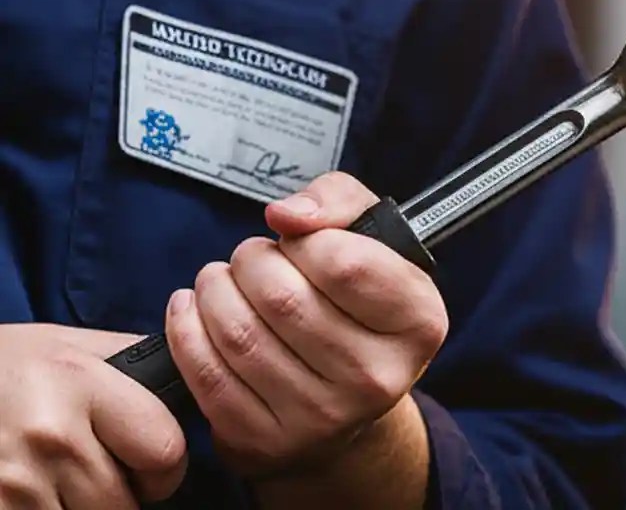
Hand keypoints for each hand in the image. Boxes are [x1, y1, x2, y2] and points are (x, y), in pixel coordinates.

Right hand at [0, 323, 186, 508]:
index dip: (165, 464)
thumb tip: (195, 377)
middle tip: (100, 475)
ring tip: (63, 483)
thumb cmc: (6, 367)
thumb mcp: (70, 346)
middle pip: (127, 502)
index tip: (150, 460)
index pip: (166, 450)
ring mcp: (15, 484)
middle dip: (123, 496)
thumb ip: (134, 365)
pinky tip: (37, 496)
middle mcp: (50, 436)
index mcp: (81, 384)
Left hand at [166, 172, 447, 476]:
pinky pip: (207, 374)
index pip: (344, 263)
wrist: (345, 398)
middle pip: (283, 298)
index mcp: (418, 322)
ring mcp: (323, 418)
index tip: (299, 242)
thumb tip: (286, 215)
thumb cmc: (354, 302)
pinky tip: (194, 310)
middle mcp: (379, 378)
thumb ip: (338, 201)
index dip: (305, 240)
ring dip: (213, 290)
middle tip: (252, 260)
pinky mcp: (267, 442)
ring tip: (221, 280)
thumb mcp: (370, 238)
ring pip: (239, 334)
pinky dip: (187, 330)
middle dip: (250, 261)